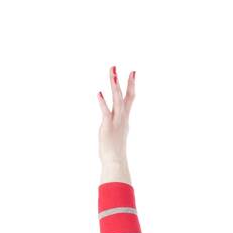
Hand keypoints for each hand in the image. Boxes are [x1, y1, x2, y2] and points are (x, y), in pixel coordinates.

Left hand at [97, 65, 134, 181]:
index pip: (130, 99)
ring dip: (115, 86)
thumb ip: (116, 126)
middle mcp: (122, 118)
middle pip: (125, 97)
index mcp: (124, 119)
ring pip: (117, 100)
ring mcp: (116, 122)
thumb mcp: (116, 134)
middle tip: (124, 68)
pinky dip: (103, 103)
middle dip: (125, 82)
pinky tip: (99, 93)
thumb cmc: (115, 152)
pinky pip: (106, 112)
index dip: (131, 85)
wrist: (116, 163)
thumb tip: (113, 123)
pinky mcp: (108, 127)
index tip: (133, 72)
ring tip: (113, 73)